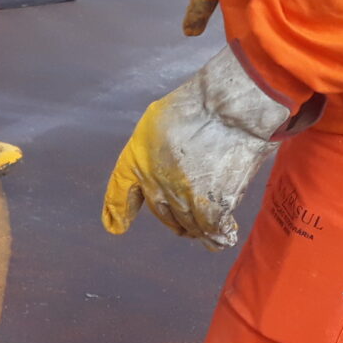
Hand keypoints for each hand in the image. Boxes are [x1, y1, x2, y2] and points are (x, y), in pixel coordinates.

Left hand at [102, 47, 291, 249]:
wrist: (226, 111)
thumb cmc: (194, 108)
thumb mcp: (157, 122)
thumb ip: (158, 147)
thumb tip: (171, 157)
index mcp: (135, 162)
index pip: (119, 194)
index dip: (118, 212)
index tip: (115, 226)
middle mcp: (154, 185)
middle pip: (163, 215)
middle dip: (174, 222)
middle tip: (186, 227)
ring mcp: (181, 197)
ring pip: (188, 224)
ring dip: (197, 229)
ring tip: (207, 231)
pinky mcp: (210, 205)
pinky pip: (212, 226)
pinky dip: (218, 233)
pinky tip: (224, 234)